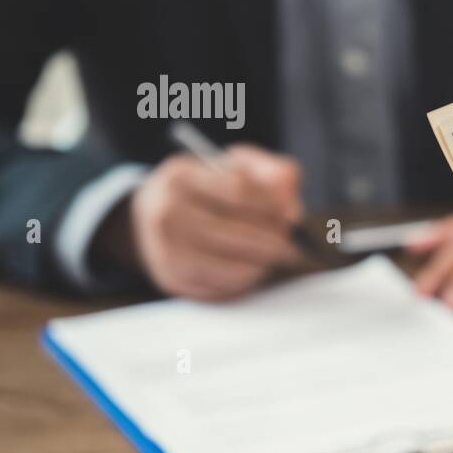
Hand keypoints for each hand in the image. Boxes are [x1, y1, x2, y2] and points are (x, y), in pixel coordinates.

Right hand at [129, 145, 301, 299]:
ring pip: (232, 267)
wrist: (159, 210)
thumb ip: (275, 173)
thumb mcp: (240, 165)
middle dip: (274, 241)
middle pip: (238, 235)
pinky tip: (253, 267)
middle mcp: (166, 213)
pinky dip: (246, 281)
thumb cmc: (209, 186)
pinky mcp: (172, 278)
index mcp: (182, 177)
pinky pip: (222, 288)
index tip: (292, 215)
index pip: (240, 192)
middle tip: (291, 243)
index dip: (274, 206)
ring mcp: (165, 249)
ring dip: (263, 264)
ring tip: (273, 255)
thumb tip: (293, 211)